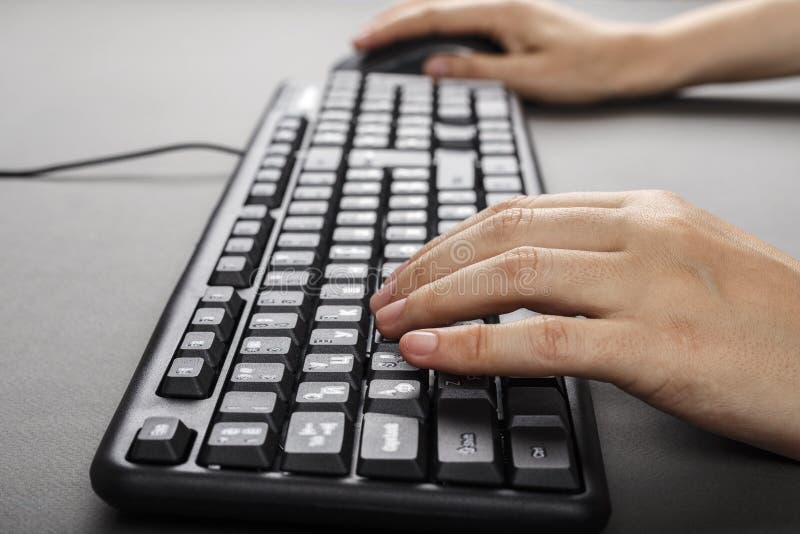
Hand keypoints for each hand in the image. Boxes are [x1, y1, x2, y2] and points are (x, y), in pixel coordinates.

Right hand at [354, 0, 669, 102]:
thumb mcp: (528, 78)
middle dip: (392, 20)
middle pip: (432, 4)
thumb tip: (433, 67)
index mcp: (500, 13)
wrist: (626, 61)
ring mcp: (507, 10)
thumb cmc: (586, 70)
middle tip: (362, 39)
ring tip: (383, 36)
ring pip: (445, 9)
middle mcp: (501, 4)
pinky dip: (434, 26)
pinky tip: (427, 37)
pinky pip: (462, 19)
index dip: (393, 30)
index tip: (364, 41)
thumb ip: (476, 72)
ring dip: (410, 20)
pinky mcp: (513, 21)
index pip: (432, 18)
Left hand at [370, 192, 799, 459]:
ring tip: (392, 322)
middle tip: (385, 296)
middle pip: (503, 236)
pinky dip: (474, 345)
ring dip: (436, 299)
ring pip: (513, 275)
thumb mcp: (679, 261)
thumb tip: (525, 275)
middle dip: (429, 267)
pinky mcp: (654, 346)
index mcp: (641, 212)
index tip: (413, 266)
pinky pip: (542, 339)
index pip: (519, 211)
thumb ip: (604, 257)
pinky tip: (433, 353)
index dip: (451, 240)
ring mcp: (647, 286)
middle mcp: (640, 235)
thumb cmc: (763, 321)